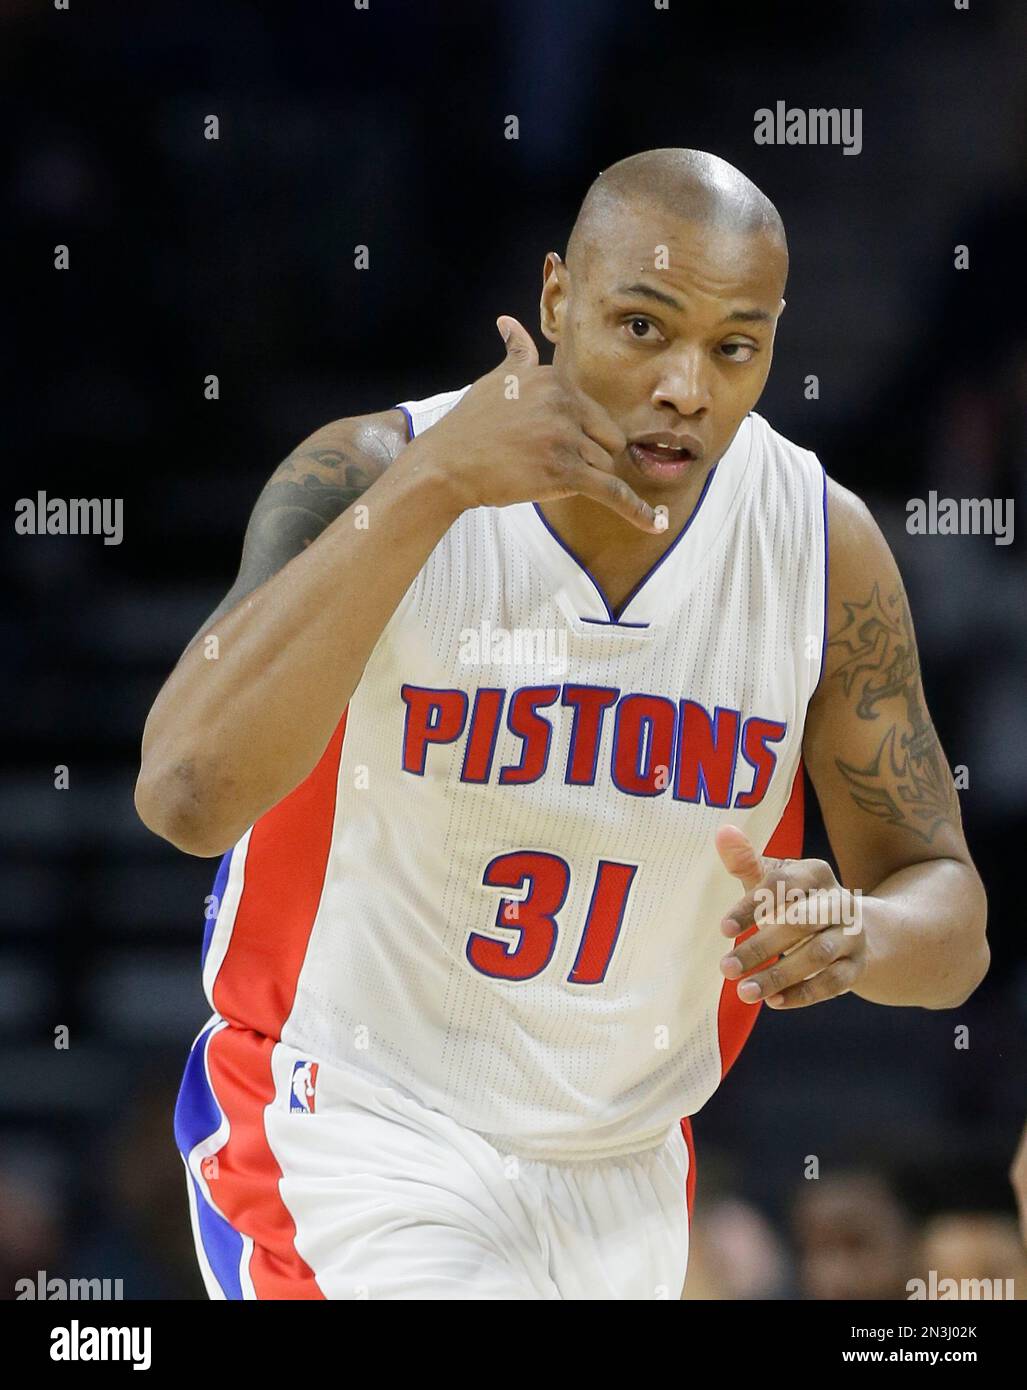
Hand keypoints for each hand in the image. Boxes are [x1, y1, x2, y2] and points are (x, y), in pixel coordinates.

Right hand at [418, 316, 663, 532]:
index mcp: (554, 381)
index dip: (579, 436)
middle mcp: (564, 404)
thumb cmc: (470, 426)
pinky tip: (655, 525)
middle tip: (549, 464)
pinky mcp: (565, 473)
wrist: (446, 464)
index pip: (592, 413)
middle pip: (607, 439)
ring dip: (582, 480)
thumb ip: (516, 354)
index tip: (555, 445)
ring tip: (541, 477)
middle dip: (589, 457)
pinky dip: (635, 511)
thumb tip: (508, 323)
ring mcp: (566, 439)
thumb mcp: (496, 381)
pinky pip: (612, 492)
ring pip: (603, 467)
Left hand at [715, 824, 868, 1009]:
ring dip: (780, 975)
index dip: (751, 906)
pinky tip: (774, 1001)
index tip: (722, 929)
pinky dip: (804, 994)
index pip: (781, 885)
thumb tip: (723, 832)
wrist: (850, 927)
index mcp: (816, 873)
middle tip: (726, 968)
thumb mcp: (773, 879)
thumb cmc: (796, 900)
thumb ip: (747, 861)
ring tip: (744, 992)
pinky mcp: (856, 966)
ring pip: (817, 955)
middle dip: (761, 947)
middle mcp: (838, 901)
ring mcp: (851, 935)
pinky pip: (834, 983)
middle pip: (800, 922)